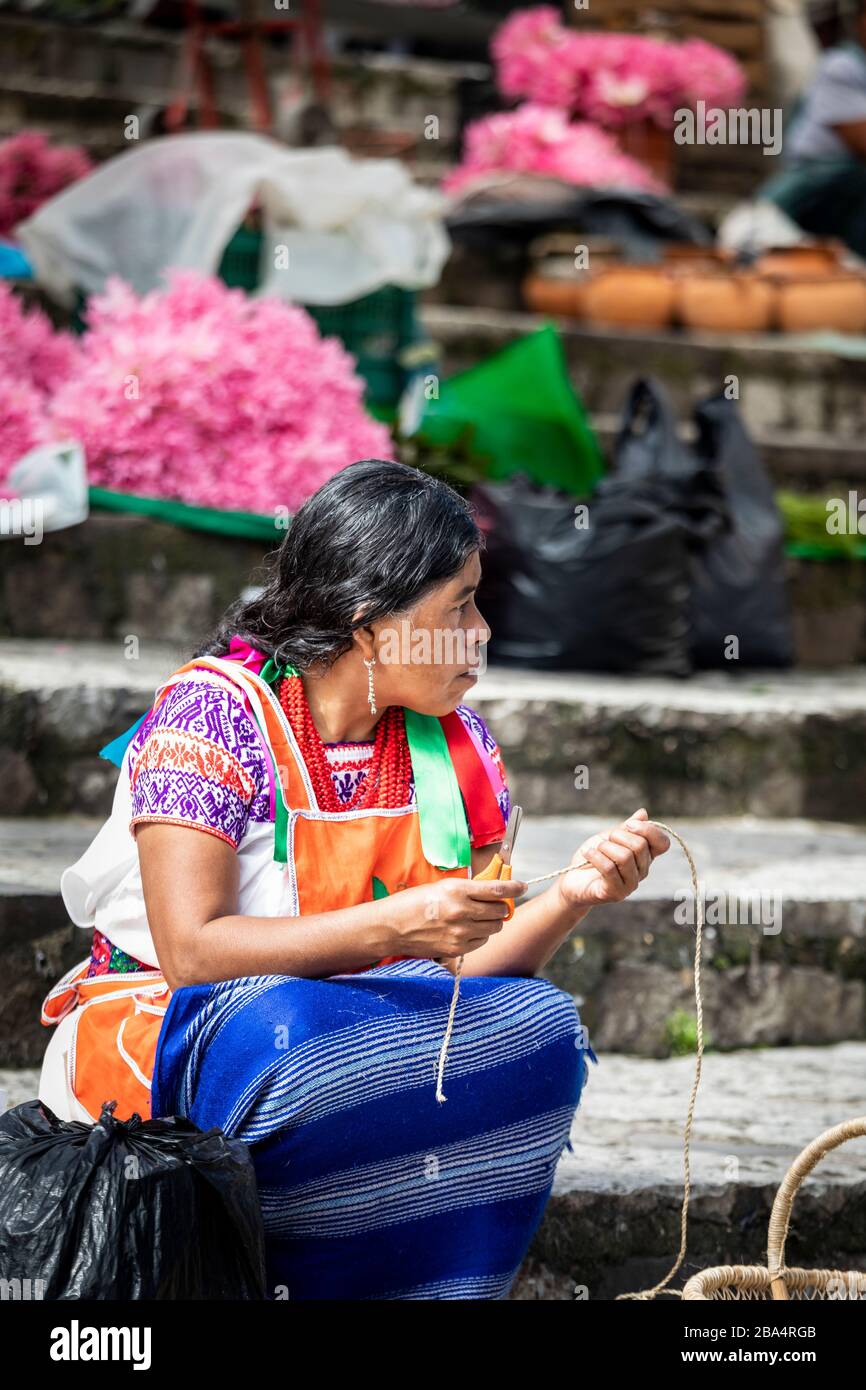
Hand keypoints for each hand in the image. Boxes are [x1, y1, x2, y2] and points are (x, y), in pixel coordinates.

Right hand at [381, 875, 527, 959]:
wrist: (392, 927)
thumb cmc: (414, 902)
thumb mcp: (442, 886)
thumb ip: (468, 889)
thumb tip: (494, 891)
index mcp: (457, 890)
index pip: (497, 889)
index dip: (514, 887)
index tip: (522, 886)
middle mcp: (461, 911)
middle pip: (500, 910)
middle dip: (502, 906)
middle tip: (495, 904)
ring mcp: (460, 933)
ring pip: (495, 927)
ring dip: (492, 921)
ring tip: (479, 917)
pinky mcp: (457, 949)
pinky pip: (482, 940)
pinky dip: (481, 934)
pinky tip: (468, 929)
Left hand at [556, 808, 668, 908]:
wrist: (574, 880)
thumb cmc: (594, 857)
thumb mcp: (610, 838)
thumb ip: (627, 828)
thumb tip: (643, 813)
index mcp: (645, 856)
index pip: (663, 843)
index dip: (648, 830)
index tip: (629, 824)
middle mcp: (642, 871)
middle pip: (640, 846)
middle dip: (618, 836)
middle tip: (605, 840)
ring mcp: (630, 884)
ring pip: (624, 857)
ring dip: (605, 847)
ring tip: (595, 849)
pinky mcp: (616, 893)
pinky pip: (609, 868)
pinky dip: (595, 856)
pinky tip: (588, 854)